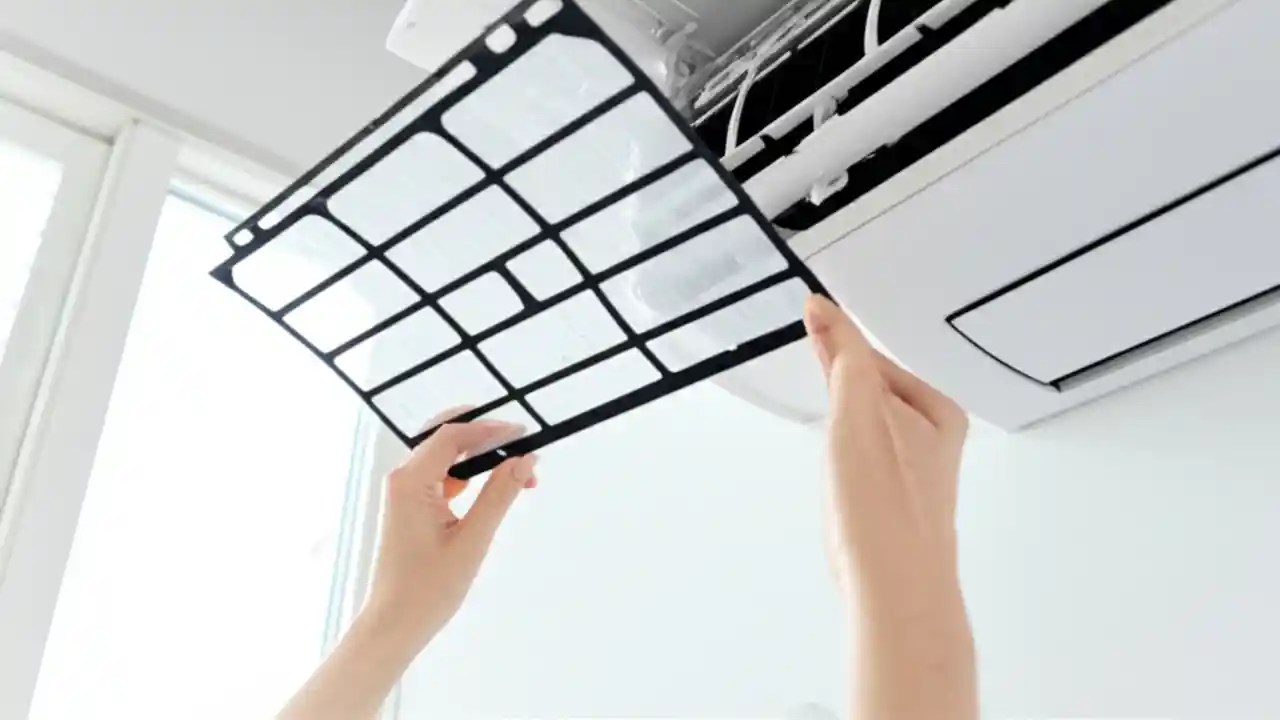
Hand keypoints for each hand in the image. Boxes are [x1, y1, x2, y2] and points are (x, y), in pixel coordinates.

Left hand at [365, 412, 537, 644]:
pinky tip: (496, 490)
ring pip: (446, 458)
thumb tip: (525, 460)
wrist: (394, 624)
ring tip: (518, 473)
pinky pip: (443, 478)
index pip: (452, 436)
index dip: (490, 429)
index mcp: (410, 481)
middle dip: (485, 437)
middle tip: (522, 445)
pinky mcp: (411, 507)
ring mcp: (404, 493)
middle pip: (445, 438)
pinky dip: (471, 479)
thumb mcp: (472, 540)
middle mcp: (402, 479)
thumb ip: (500, 494)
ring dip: (481, 460)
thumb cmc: (428, 589)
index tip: (524, 434)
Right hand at [804, 294, 976, 719]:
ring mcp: (915, 476)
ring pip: (868, 427)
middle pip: (873, 391)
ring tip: (823, 405)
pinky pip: (865, 460)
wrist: (894, 589)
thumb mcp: (857, 410)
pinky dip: (844, 454)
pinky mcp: (895, 505)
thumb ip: (843, 355)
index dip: (837, 338)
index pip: (873, 359)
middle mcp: (934, 442)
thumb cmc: (881, 505)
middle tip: (815, 345)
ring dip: (842, 418)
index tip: (814, 312)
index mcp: (938, 411)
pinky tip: (836, 467)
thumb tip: (824, 307)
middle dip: (841, 379)